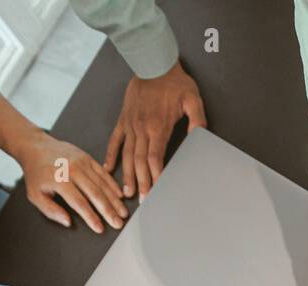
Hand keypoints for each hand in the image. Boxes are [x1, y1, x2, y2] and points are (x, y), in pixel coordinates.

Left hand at [14, 131, 127, 233]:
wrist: (36, 147)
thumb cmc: (36, 173)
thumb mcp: (35, 195)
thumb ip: (50, 210)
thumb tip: (67, 222)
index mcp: (59, 179)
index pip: (79, 202)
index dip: (91, 217)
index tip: (99, 228)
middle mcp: (72, 169)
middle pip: (95, 193)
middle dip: (108, 211)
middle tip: (118, 223)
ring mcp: (82, 162)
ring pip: (102, 184)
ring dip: (114, 200)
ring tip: (123, 213)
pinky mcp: (87, 158)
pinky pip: (103, 173)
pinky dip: (113, 185)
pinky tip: (120, 196)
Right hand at [103, 61, 206, 200]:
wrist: (152, 61)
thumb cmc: (174, 81)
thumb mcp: (193, 99)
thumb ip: (197, 120)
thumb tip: (199, 136)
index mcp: (158, 126)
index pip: (155, 158)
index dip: (155, 176)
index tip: (157, 191)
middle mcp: (141, 128)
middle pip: (139, 162)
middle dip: (142, 183)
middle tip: (143, 202)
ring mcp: (130, 124)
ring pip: (126, 155)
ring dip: (127, 175)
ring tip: (127, 192)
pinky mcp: (123, 119)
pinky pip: (115, 140)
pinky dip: (110, 155)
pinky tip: (108, 169)